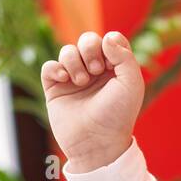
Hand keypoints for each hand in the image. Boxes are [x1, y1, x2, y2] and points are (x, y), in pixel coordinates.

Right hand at [41, 31, 144, 172]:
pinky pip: (49, 66)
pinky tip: (64, 79)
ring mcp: (74, 79)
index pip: (110, 40)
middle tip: (96, 70)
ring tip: (82, 81)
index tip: (112, 61)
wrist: (95, 142)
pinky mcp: (56, 89)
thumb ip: (125, 57)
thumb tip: (107, 38)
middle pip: (87, 40)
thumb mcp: (131, 85)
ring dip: (74, 61)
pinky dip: (55, 68)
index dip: (110, 43)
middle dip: (90, 48)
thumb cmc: (117, 116)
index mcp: (115, 69)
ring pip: (67, 51)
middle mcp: (95, 72)